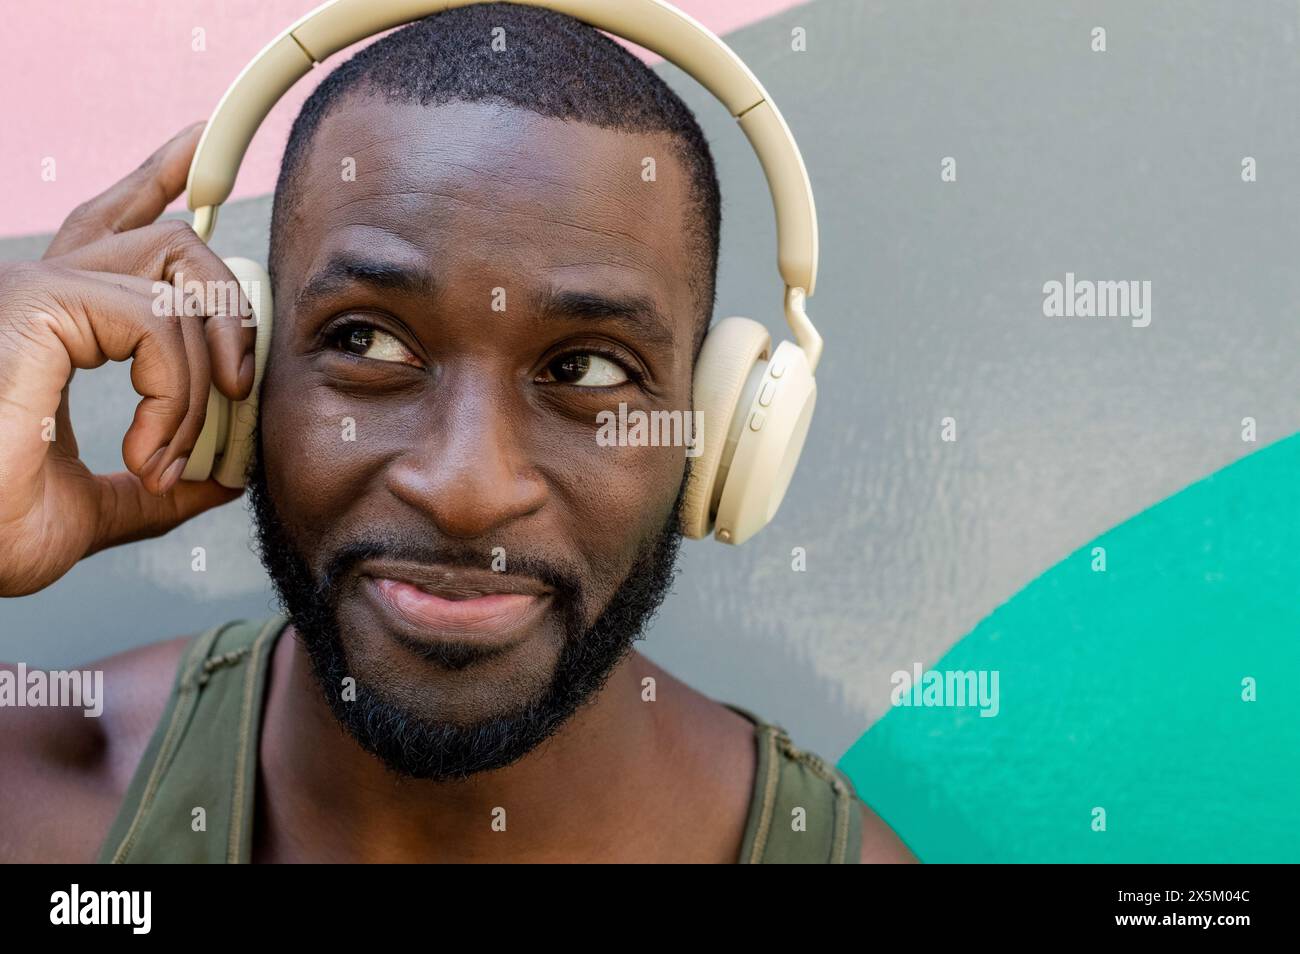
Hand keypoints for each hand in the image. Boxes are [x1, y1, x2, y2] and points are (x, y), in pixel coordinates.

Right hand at [0, 123, 254, 596]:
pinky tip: (147, 450)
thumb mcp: (99, 506)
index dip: (156, 181)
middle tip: (238, 386)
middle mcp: (41, 292)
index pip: (114, 233)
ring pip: (180, 285)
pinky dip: (176, 395)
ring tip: (167, 457)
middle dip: (229, 306)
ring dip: (199, 386)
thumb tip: (219, 477)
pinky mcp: (38, 301)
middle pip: (166, 241)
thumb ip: (159, 484)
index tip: (199, 149)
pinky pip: (160, 322)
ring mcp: (36, 290)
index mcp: (51, 325)